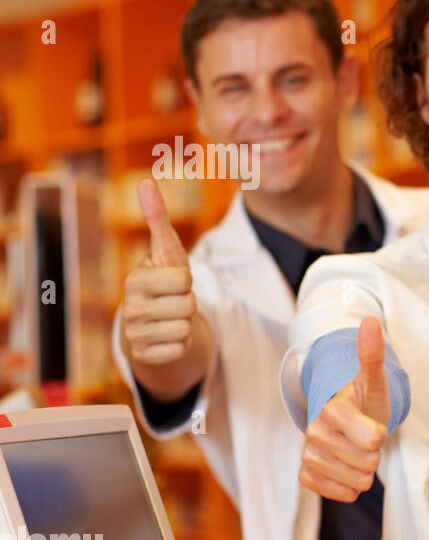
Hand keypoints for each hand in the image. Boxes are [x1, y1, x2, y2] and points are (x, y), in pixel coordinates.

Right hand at [120, 178, 196, 366]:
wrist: (151, 324)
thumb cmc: (163, 283)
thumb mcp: (165, 251)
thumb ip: (157, 218)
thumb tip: (145, 181)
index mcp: (134, 279)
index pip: (184, 280)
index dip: (187, 281)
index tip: (173, 282)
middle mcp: (128, 308)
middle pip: (188, 305)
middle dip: (189, 303)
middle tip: (173, 302)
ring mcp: (135, 335)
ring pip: (187, 328)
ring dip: (186, 324)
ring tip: (171, 318)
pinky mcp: (145, 357)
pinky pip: (182, 349)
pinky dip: (181, 345)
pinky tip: (168, 337)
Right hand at [299, 317, 390, 502]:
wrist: (347, 421)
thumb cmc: (365, 400)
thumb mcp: (374, 380)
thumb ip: (372, 354)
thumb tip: (369, 321)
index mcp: (332, 409)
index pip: (373, 439)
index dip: (380, 435)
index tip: (373, 423)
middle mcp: (315, 432)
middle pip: (368, 463)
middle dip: (374, 453)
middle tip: (365, 438)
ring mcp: (309, 454)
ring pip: (357, 481)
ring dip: (364, 470)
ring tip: (357, 451)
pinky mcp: (307, 476)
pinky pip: (341, 494)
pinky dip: (350, 485)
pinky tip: (346, 467)